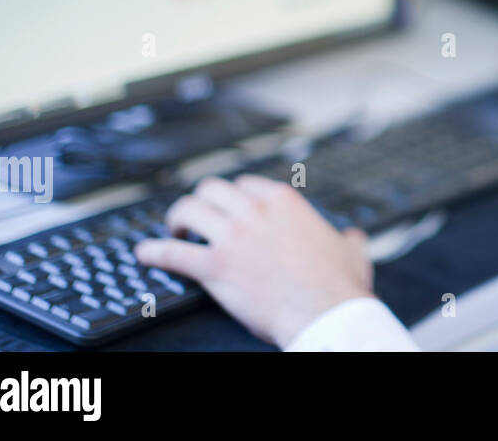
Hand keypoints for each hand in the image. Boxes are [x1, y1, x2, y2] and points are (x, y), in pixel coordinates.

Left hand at [133, 175, 374, 348]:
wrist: (326, 313)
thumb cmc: (339, 285)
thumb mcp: (352, 251)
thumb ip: (348, 239)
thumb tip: (353, 238)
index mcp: (284, 202)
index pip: (245, 185)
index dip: (233, 197)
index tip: (228, 208)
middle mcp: (255, 212)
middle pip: (211, 189)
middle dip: (201, 201)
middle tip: (196, 217)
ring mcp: (233, 238)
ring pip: (188, 210)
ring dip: (176, 219)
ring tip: (173, 231)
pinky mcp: (215, 268)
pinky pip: (172, 253)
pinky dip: (154, 252)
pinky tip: (144, 255)